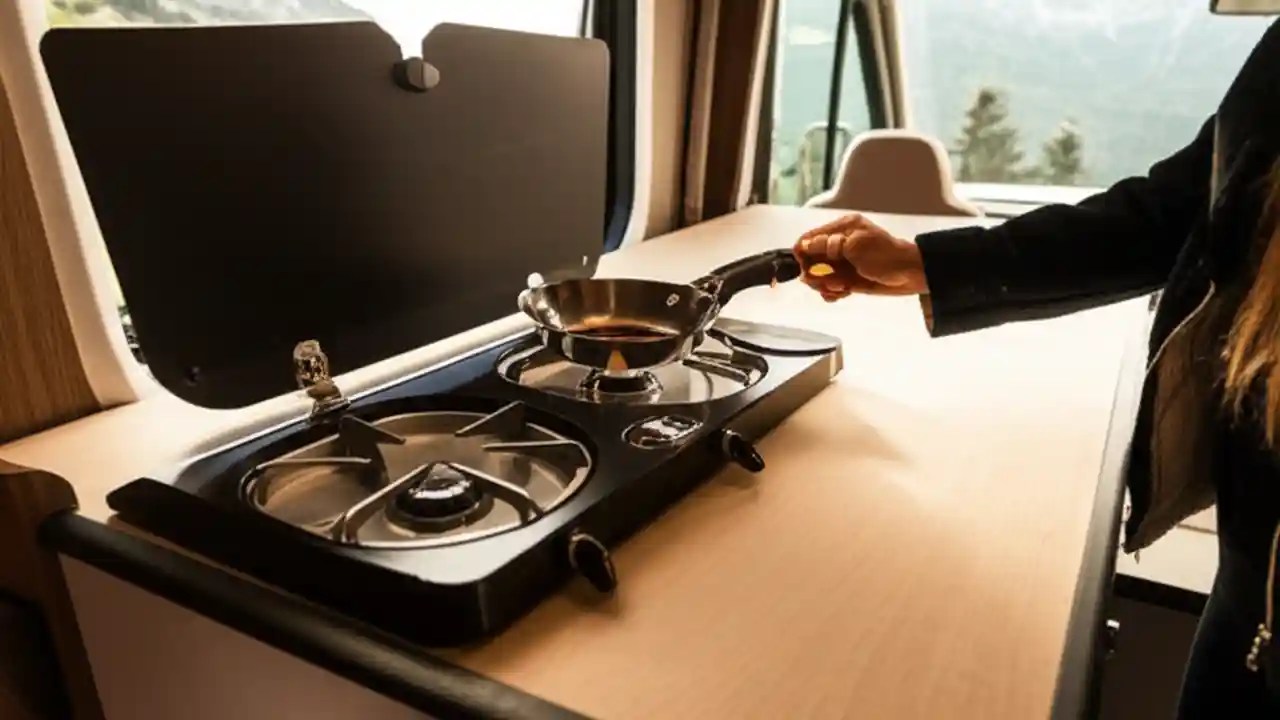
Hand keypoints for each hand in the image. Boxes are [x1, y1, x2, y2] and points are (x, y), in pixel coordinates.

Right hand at [792, 213, 927, 301]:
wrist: (910, 275)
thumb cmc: (885, 256)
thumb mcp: (855, 246)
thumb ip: (827, 245)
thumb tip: (803, 245)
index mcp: (841, 229)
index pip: (808, 239)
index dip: (803, 255)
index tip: (807, 268)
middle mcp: (838, 244)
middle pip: (809, 259)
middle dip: (815, 273)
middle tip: (828, 281)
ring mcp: (842, 263)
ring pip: (817, 276)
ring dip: (825, 285)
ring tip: (840, 287)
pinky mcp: (846, 279)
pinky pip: (828, 287)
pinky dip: (832, 293)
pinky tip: (842, 293)